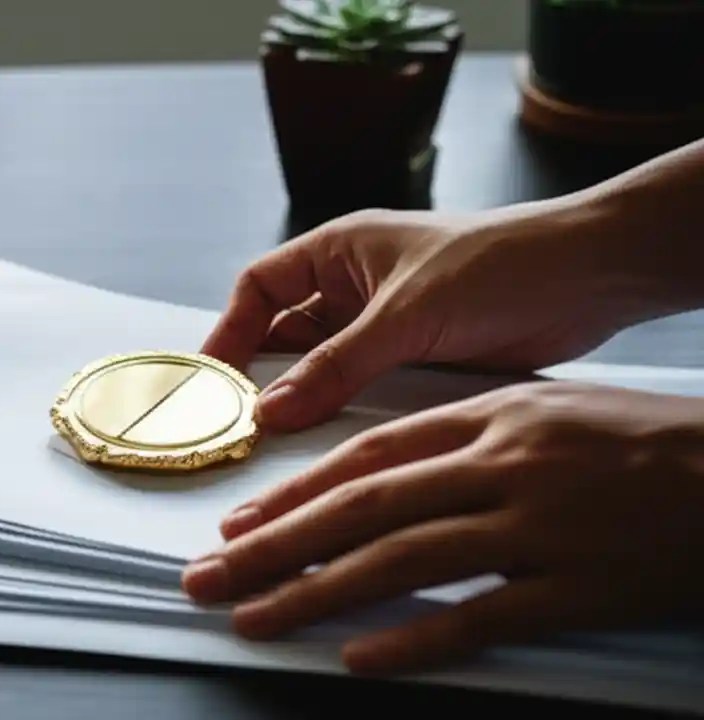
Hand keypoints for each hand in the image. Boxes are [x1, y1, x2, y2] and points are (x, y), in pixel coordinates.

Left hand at [181, 382, 703, 673]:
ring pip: (401, 561)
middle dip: (273, 546)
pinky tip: (358, 656)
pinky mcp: (579, 585)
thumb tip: (386, 473)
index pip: (368, 457)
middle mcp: (501, 464)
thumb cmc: (650, 443)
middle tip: (208, 577)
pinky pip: (479, 616)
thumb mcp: (551, 414)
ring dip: (315, 593)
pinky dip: (414, 638)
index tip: (239, 523)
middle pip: (362, 508)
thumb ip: (468, 438)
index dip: (294, 493)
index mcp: (491, 417)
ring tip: (254, 620)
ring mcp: (539, 524)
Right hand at [201, 202, 679, 432]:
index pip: (260, 287)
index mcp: (339, 251)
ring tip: (279, 445)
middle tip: (237, 425)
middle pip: (283, 335)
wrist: (588, 279)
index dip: (229, 330)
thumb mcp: (404, 314)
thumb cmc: (496, 265)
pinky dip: (345, 416)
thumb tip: (270, 412)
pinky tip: (336, 447)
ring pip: (322, 369)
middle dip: (261, 376)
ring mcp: (383, 327)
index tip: (211, 380)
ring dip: (304, 401)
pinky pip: (362, 392)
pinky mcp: (415, 361)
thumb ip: (335, 365)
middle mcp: (353, 289)